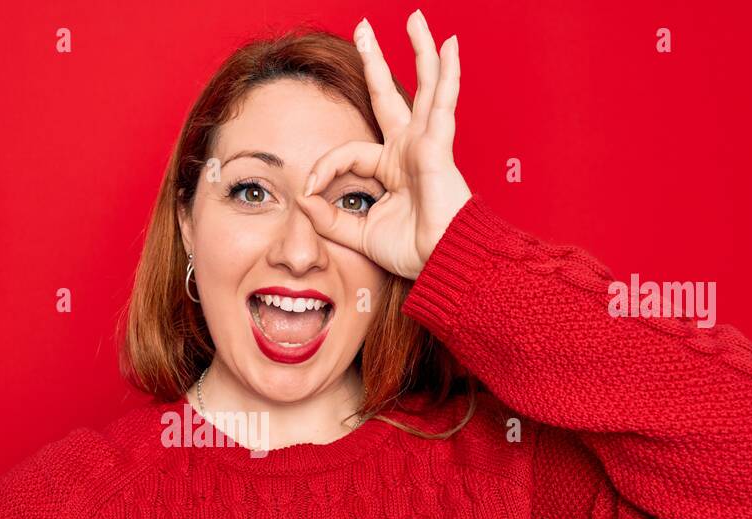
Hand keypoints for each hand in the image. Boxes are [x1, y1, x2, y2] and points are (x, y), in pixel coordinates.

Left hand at [298, 11, 470, 279]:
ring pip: (421, 86)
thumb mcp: (358, 234)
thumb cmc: (411, 252)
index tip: (308, 191)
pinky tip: (450, 45)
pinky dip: (447, 72)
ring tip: (414, 18)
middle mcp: (408, 150)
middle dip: (374, 62)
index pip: (346, 153)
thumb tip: (301, 198)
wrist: (442, 261)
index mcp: (390, 170)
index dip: (323, 169)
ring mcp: (425, 142)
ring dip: (419, 50)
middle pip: (388, 95)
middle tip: (363, 29)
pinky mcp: (437, 143)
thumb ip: (329, 217)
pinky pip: (442, 100)